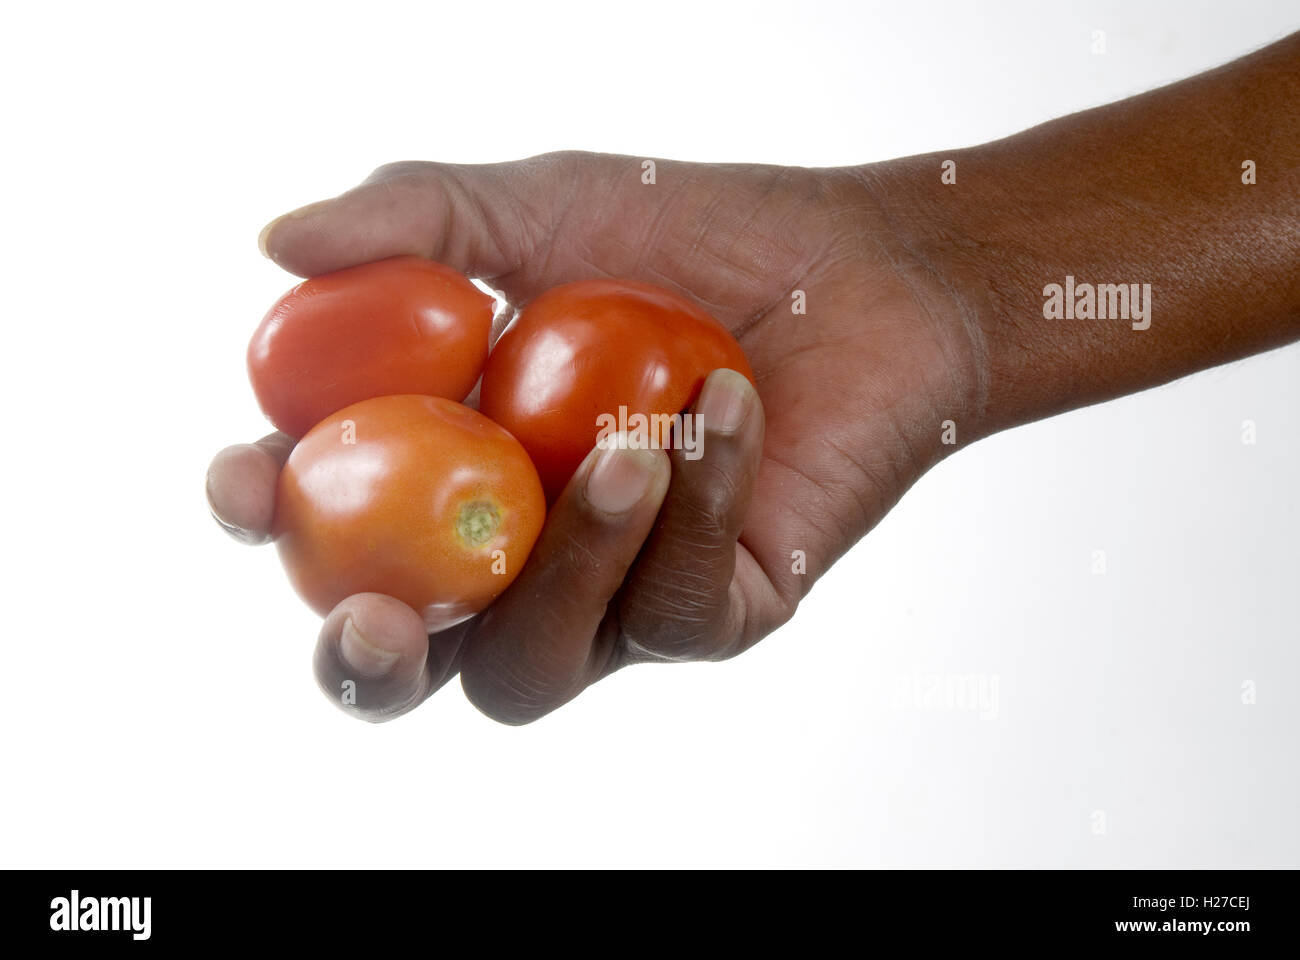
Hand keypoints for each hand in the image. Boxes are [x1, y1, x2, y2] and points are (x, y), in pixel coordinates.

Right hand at [207, 153, 981, 722]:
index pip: (333, 535)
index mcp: (450, 473)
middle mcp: (519, 557)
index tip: (249, 477)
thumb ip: (410, 221)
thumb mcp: (534, 208)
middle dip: (368, 663)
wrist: (861, 263)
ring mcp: (616, 599)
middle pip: (416, 669)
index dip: (272, 528)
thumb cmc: (690, 236)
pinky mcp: (716, 612)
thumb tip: (273, 242)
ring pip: (533, 668)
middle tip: (371, 623)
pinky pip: (672, 611)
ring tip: (625, 442)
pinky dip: (690, 507)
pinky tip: (722, 405)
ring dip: (562, 566)